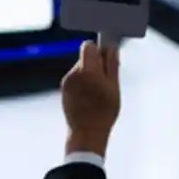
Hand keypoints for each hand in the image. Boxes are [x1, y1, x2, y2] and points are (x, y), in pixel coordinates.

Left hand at [60, 40, 120, 155]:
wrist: (86, 132)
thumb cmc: (104, 111)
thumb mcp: (114, 87)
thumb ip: (112, 65)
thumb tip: (111, 48)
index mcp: (87, 70)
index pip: (88, 46)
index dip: (98, 49)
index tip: (107, 56)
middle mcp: (74, 73)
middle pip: (85, 57)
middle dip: (96, 63)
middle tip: (107, 79)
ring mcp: (67, 81)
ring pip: (80, 68)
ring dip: (90, 74)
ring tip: (98, 92)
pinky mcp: (64, 89)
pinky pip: (75, 78)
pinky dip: (83, 83)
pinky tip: (89, 97)